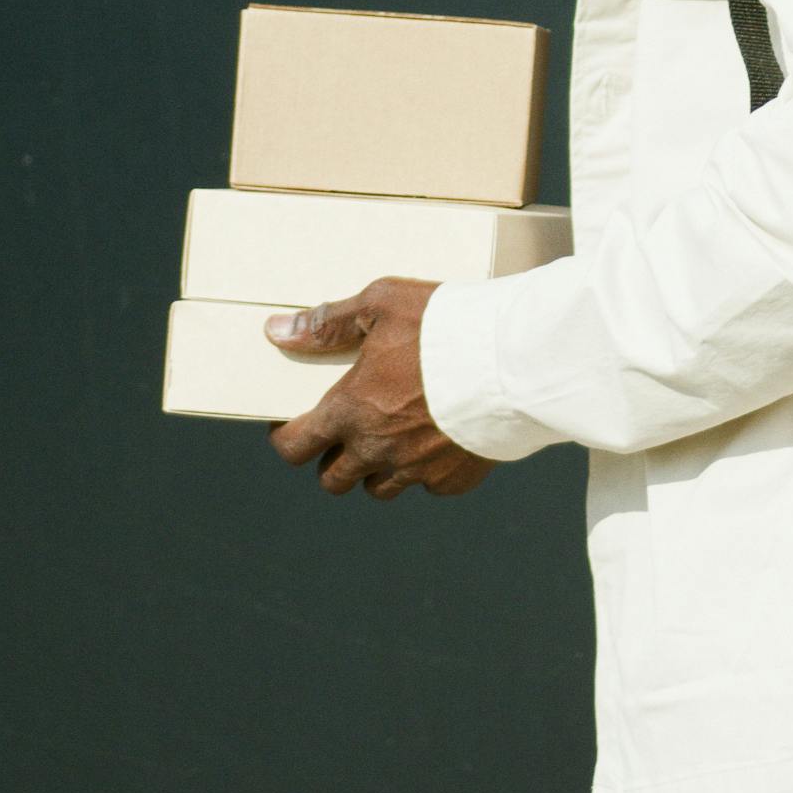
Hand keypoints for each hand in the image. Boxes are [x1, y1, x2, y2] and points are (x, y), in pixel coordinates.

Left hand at [266, 277, 491, 501]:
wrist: (515, 358)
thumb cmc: (446, 326)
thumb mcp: (382, 303)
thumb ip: (330, 323)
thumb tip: (277, 333)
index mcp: (351, 411)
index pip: (295, 446)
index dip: (287, 439)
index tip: (293, 424)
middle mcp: (377, 450)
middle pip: (333, 480)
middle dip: (331, 459)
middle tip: (344, 433)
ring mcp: (417, 470)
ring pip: (379, 489)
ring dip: (375, 471)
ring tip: (390, 441)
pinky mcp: (454, 478)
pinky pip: (429, 486)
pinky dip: (426, 471)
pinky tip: (438, 442)